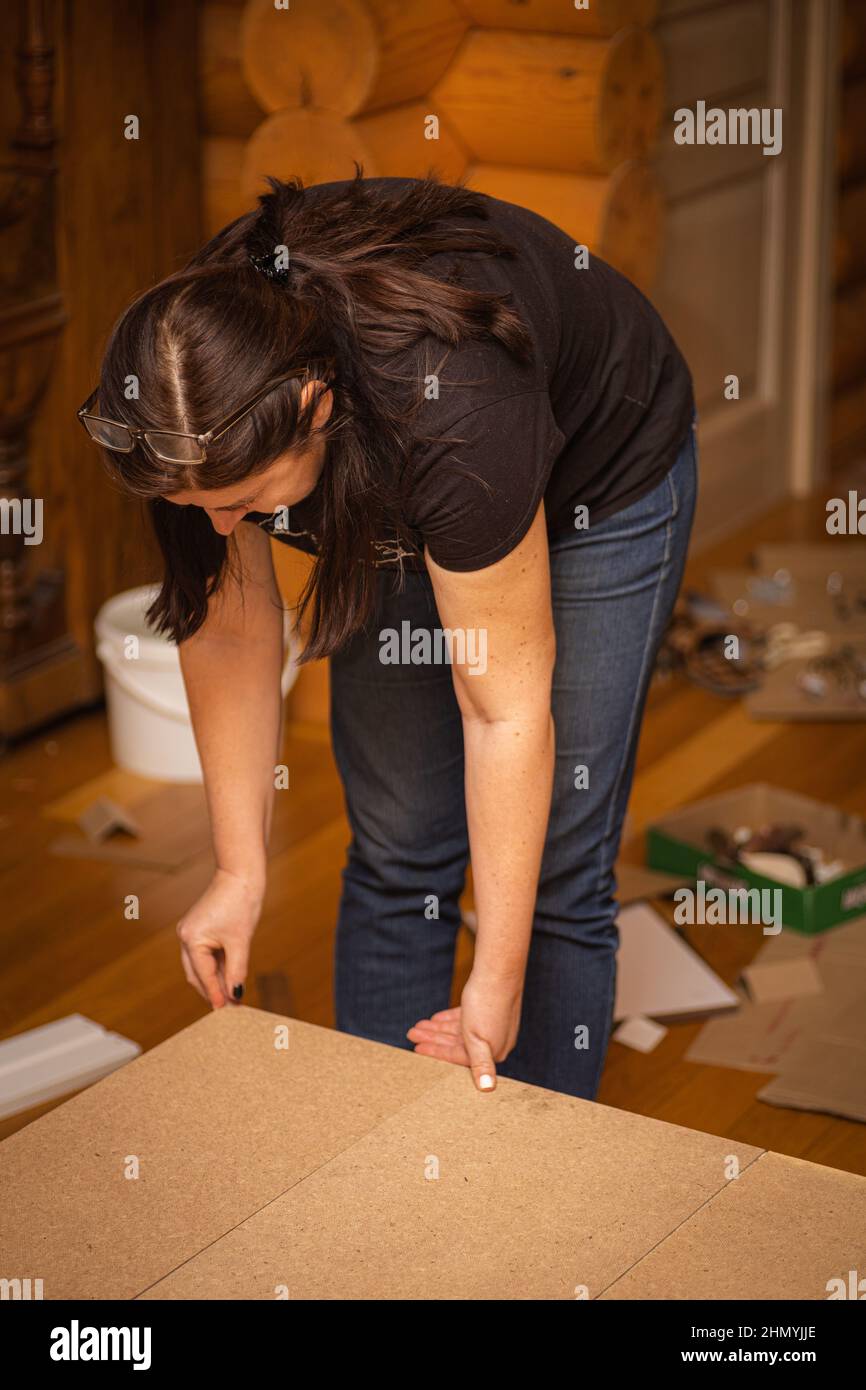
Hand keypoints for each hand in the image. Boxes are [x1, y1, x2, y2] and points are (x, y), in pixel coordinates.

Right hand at [176, 867, 262, 1008]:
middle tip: (229, 1007)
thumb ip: (236, 970)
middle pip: (197, 973)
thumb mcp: (240, 941)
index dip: (216, 994)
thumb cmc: (240, 902)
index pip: (203, 975)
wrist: (241, 873)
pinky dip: (217, 965)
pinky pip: (206, 953)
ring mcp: (191, 931)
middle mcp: (186, 936)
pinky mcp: (201, 927)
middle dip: (213, 990)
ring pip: (201, 965)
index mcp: (191, 939)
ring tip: (232, 995)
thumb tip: (235, 994)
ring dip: (216, 979)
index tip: (226, 1010)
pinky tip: (229, 976)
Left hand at [406, 969, 522, 1091]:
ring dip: (439, 1029)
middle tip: (412, 1033)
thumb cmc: (487, 1004)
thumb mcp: (478, 1038)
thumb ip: (480, 1064)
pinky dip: (450, 1020)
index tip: (417, 1049)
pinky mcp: (490, 1009)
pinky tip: (437, 1019)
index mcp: (493, 1051)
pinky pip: (466, 1019)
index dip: (436, 1053)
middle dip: (434, 1039)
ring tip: (420, 1025)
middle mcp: (494, 1041)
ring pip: (460, 1030)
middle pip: (457, 1044)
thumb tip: (488, 1089)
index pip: (458, 1058)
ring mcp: (492, 1024)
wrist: (499, 969)